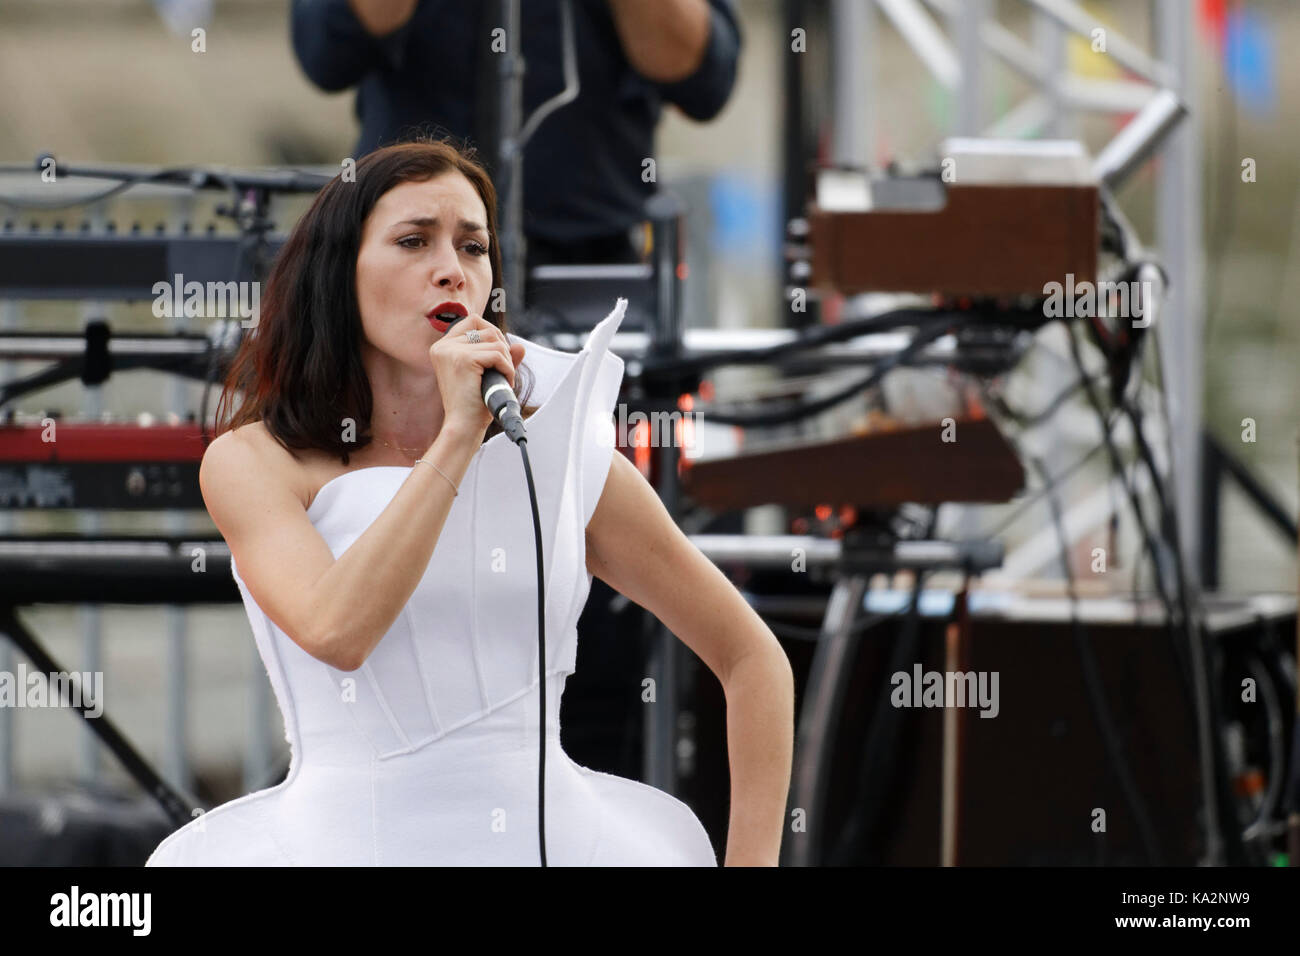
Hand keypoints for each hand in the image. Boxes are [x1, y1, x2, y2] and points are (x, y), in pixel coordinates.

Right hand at [428, 315, 525, 436]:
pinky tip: (504, 383)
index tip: (498, 356)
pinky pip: (498, 354)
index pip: (472, 320)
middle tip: (503, 371)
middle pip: (487, 328)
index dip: (492, 334)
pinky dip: (508, 369)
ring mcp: (451, 351)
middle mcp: (443, 346)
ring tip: (502, 379)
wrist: (464, 426)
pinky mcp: (463, 359)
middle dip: (503, 348)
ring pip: (495, 340)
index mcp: (442, 347)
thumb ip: (501, 358)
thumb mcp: (486, 375)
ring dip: (506, 360)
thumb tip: (520, 346)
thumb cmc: (473, 405)